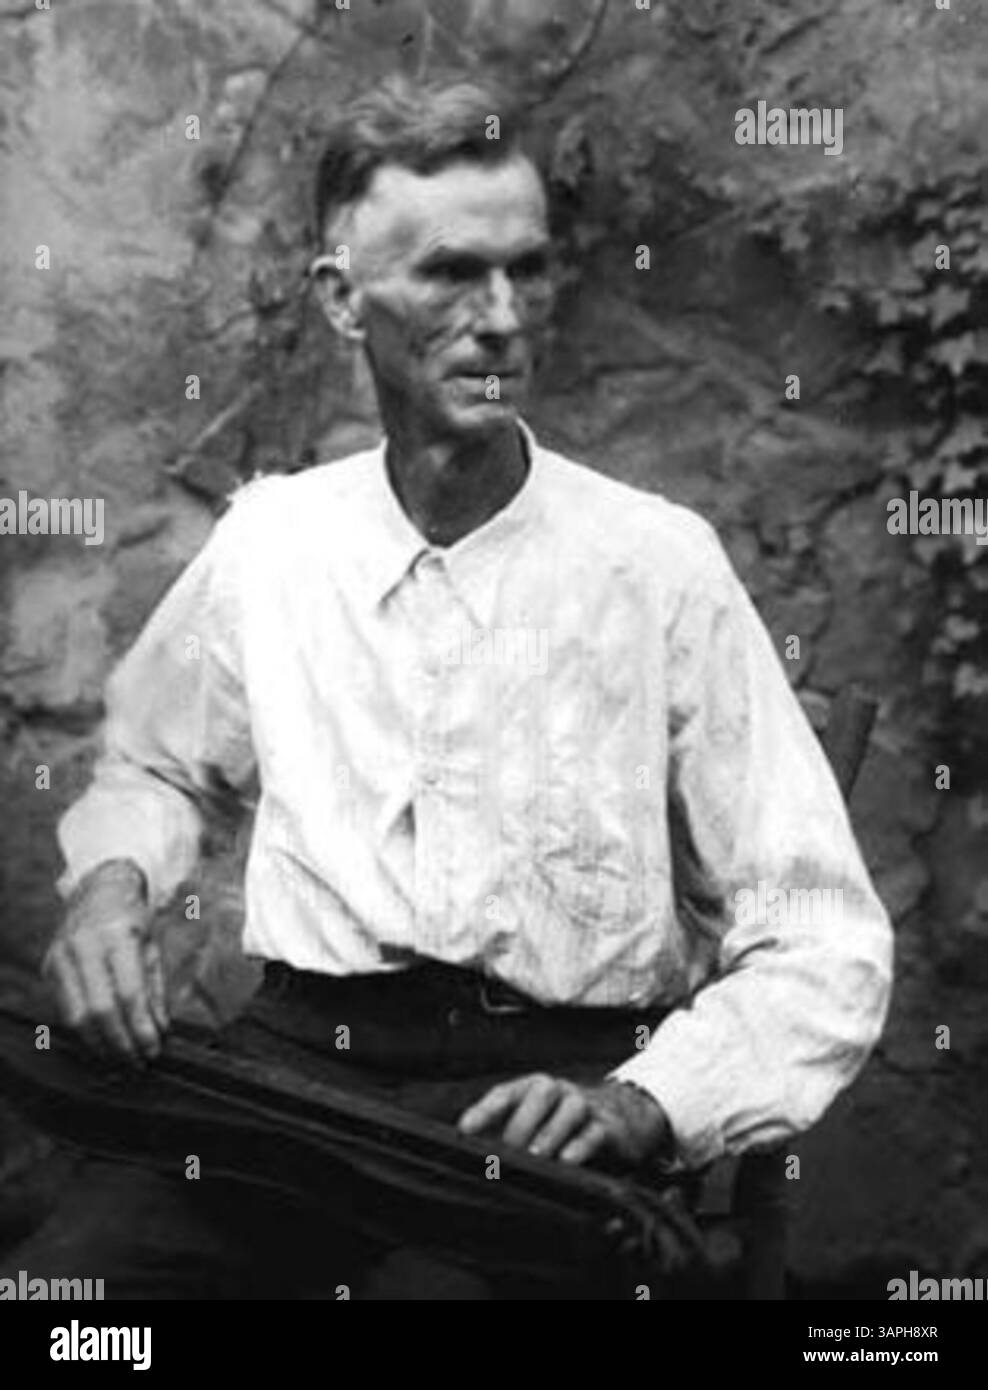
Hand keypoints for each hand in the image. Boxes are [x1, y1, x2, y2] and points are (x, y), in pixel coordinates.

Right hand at [43, 859, 167, 1063]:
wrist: (99, 888)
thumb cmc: (133, 919)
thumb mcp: (153, 948)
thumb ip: (155, 992)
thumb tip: (159, 1032)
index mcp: (117, 936)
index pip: (128, 995)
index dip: (141, 1028)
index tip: (154, 1050)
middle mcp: (84, 946)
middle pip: (99, 1011)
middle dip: (121, 1043)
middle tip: (139, 1061)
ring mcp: (61, 956)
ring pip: (76, 1016)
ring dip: (100, 1044)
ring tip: (122, 1058)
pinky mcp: (49, 966)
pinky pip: (65, 1008)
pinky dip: (85, 1030)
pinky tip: (103, 1041)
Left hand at [456, 1073, 671, 1170]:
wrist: (624, 1113)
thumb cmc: (566, 1121)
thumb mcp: (537, 1123)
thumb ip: (509, 1136)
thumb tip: (475, 1158)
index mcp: (533, 1089)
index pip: (505, 1094)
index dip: (484, 1110)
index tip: (464, 1130)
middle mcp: (558, 1092)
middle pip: (539, 1094)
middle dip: (521, 1122)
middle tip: (507, 1150)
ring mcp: (584, 1106)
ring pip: (569, 1110)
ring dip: (550, 1132)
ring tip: (536, 1155)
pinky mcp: (608, 1127)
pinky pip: (594, 1133)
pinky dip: (580, 1146)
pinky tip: (567, 1160)